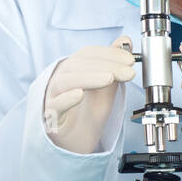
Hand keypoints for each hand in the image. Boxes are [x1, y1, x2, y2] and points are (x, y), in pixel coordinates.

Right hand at [43, 37, 135, 153]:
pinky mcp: (51, 115)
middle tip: (128, 72)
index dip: (109, 54)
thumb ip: (114, 63)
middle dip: (106, 66)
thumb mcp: (106, 85)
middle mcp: (61, 78)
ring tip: (109, 79)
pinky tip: (79, 95)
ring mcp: (53, 96)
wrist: (77, 139)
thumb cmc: (88, 110)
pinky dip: (66, 98)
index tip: (130, 60)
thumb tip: (125, 41)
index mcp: (73, 68)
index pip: (88, 54)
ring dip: (89, 78)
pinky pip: (55, 105)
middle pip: (77, 65)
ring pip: (65, 81)